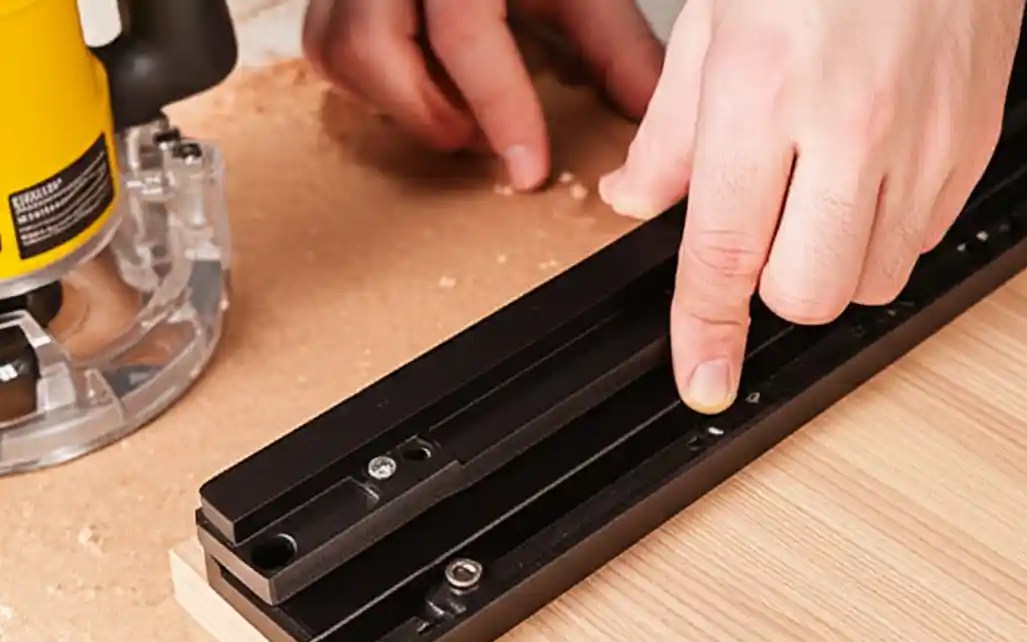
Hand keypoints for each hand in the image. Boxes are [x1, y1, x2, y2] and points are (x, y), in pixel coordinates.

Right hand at [302, 0, 664, 189]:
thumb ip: (612, 44)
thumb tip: (649, 110)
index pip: (466, 34)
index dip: (500, 109)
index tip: (528, 170)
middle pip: (373, 47)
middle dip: (431, 112)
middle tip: (479, 135)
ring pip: (339, 51)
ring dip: (396, 100)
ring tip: (451, 106)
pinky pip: (324, 46)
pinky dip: (367, 82)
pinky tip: (415, 82)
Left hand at [599, 0, 1025, 413]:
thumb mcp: (715, 20)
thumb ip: (672, 128)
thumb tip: (638, 200)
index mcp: (767, 94)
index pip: (725, 252)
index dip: (706, 331)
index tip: (704, 380)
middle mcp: (853, 129)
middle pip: (808, 293)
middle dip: (772, 285)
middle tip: (763, 228)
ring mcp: (926, 141)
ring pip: (872, 281)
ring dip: (833, 260)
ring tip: (821, 189)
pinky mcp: (972, 142)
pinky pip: (925, 238)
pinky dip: (885, 229)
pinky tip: (869, 170)